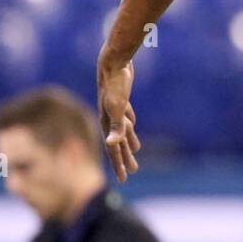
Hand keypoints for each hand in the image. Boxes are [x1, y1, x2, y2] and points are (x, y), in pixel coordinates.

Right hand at [97, 56, 141, 181]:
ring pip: (124, 132)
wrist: (113, 62)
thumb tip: (111, 144)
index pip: (114, 150)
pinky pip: (126, 119)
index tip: (124, 180)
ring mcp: (115, 110)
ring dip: (129, 144)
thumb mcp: (117, 108)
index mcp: (107, 124)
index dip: (119, 165)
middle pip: (119, 144)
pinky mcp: (121, 101)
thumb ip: (116, 127)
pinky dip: (130, 127)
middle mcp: (109, 119)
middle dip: (125, 159)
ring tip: (135, 155)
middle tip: (133, 172)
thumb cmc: (115, 85)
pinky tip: (133, 131)